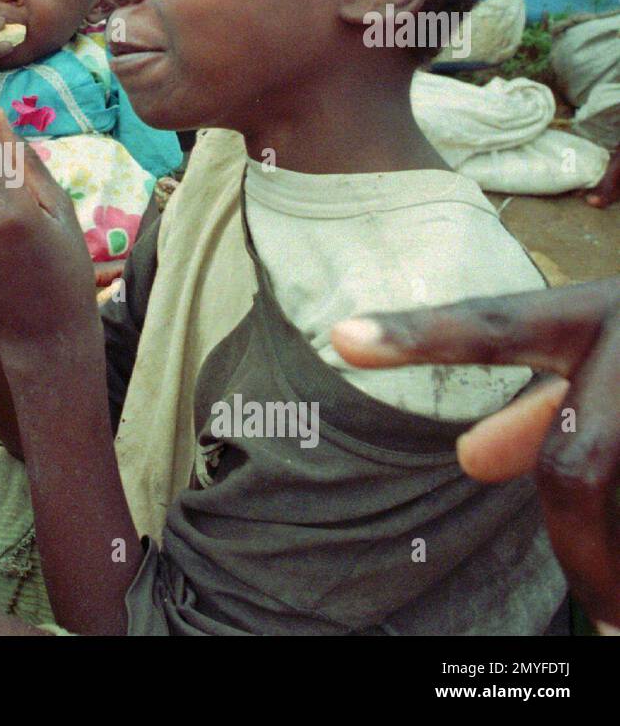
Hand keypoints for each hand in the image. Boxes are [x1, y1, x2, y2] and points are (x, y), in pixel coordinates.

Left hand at [331, 278, 619, 631]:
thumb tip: (471, 460)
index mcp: (588, 316)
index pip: (489, 328)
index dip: (417, 334)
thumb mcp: (601, 351)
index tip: (340, 339)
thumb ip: (535, 406)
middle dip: (585, 553)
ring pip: (619, 489)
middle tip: (606, 615)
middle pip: (579, 468)